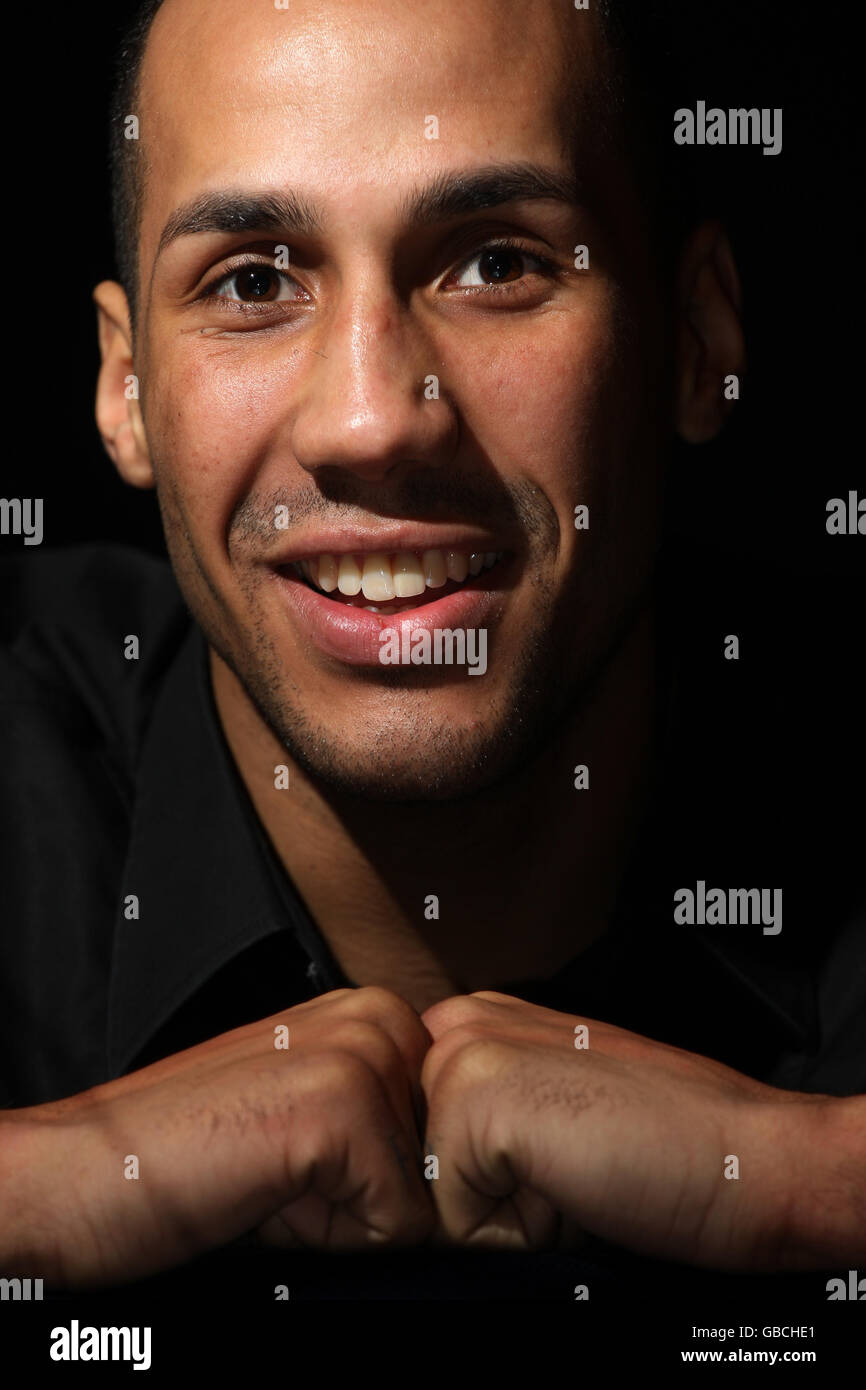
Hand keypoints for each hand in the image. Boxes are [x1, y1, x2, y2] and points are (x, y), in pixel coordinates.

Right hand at [2, 986, 432, 1284]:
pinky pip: (399, 1226)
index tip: (300, 1159)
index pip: (443, 1130)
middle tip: (281, 1171)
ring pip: (422, 1196)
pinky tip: (266, 1193)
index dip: (377, 1174)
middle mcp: (376, 1016)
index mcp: (371, 1012)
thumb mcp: (305, 1113)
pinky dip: (335, 1238)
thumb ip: (380, 1112)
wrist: (85, 1170)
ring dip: (350, 1213)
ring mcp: (361, 1054)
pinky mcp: (342, 1108)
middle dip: (371, 1192)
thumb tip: (452, 1164)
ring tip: (270, 1176)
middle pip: (439, 1162)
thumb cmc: (185, 1150)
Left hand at [421, 991, 850, 1268]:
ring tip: (574, 1168)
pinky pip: (454, 1225)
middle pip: (414, 1163)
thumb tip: (425, 1174)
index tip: (555, 1154)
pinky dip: (515, 1234)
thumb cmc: (670, 1141)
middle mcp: (465, 1023)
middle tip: (570, 1162)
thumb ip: (485, 1113)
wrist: (749, 1156)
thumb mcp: (553, 1111)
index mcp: (481, 1019)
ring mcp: (466, 1053)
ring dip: (499, 1213)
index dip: (481, 1179)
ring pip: (429, 1195)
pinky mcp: (476, 1099)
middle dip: (482, 1193)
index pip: (414, 1134)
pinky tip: (575, 1184)